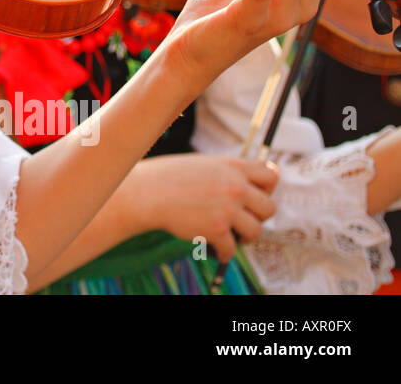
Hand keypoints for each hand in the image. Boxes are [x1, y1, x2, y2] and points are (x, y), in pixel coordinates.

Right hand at [130, 154, 278, 261]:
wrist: (146, 192)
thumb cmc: (169, 178)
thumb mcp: (203, 165)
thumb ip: (227, 174)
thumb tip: (248, 190)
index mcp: (232, 167)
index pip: (271, 174)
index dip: (267, 188)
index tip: (255, 195)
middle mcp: (234, 186)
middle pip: (269, 208)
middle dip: (257, 217)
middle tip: (242, 220)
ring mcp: (227, 208)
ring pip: (256, 231)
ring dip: (245, 237)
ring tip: (232, 237)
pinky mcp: (216, 229)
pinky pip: (232, 248)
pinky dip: (224, 253)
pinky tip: (217, 250)